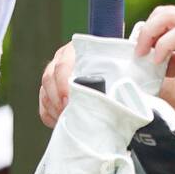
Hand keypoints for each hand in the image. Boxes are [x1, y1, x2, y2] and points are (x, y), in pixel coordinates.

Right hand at [38, 26, 165, 127]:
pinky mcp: (49, 90)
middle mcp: (61, 59)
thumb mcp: (122, 64)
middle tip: (68, 113)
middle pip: (49, 78)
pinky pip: (43, 104)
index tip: (70, 100)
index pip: (63, 64)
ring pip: (45, 91)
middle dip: (57, 99)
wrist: (113, 68)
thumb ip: (124, 70)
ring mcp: (53, 74)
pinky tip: (61, 123)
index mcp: (76, 51)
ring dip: (54, 108)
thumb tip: (131, 90)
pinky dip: (50, 115)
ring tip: (68, 120)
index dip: (64, 83)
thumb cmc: (119, 66)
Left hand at [136, 6, 174, 96]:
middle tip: (139, 55)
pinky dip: (163, 46)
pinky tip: (162, 62)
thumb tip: (163, 67)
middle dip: (144, 32)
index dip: (150, 34)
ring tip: (144, 57)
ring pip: (166, 15)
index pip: (169, 19)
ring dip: (149, 36)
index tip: (141, 53)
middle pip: (163, 12)